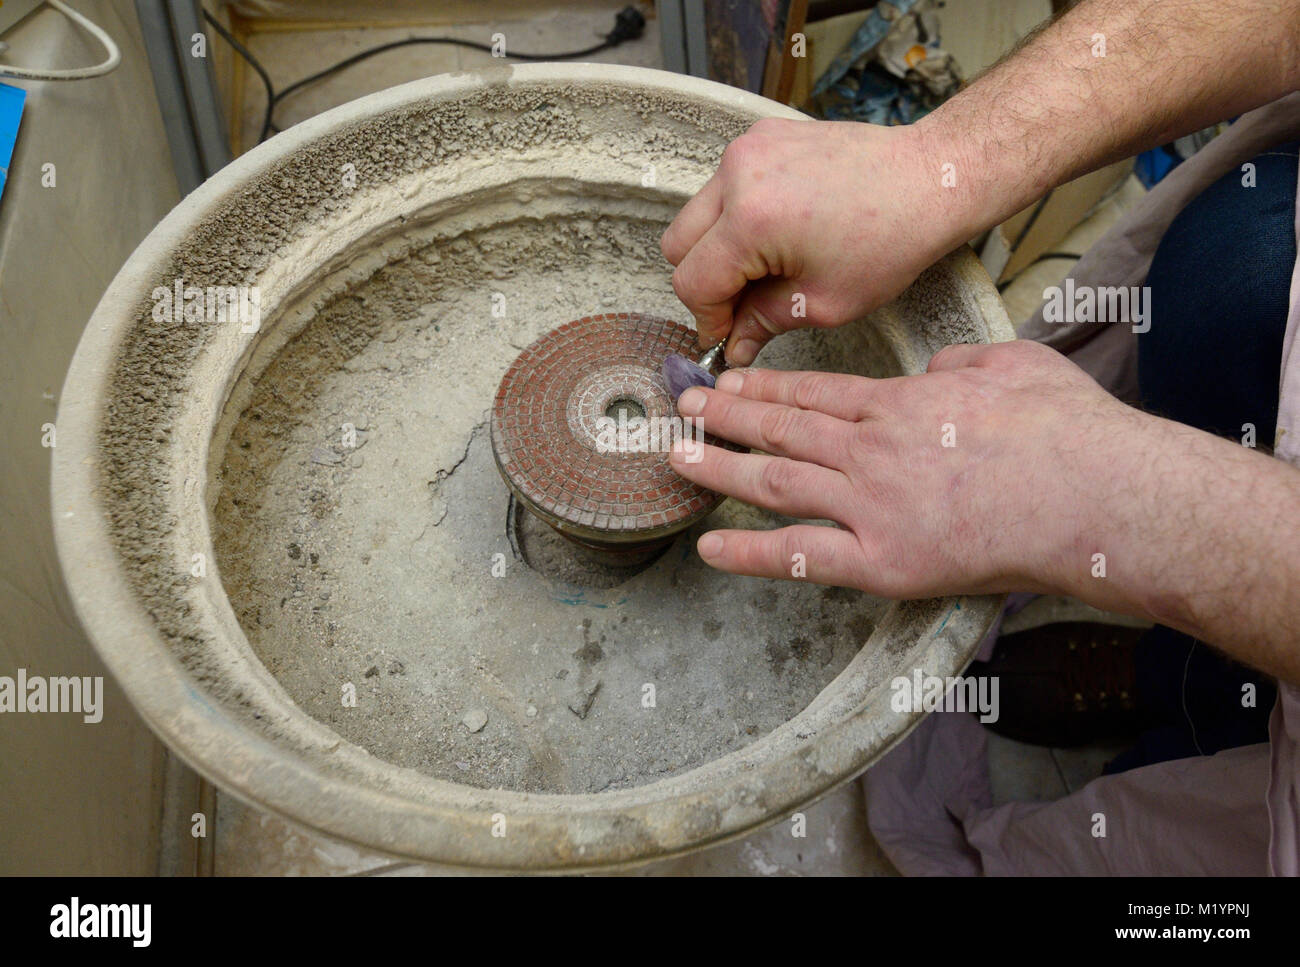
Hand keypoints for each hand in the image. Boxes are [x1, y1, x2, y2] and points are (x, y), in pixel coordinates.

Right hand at [660, 118, 974, 365]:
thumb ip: (763, 324)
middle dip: (707, 282)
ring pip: (696, 214)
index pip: (691, 283)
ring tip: (768, 264)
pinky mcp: (761, 137)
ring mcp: (747, 149)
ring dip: (719, 246)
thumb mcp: (823, 302)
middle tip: (746, 303)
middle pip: (679, 246)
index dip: (709, 319)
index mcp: (751, 220)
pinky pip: (725, 186)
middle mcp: (739, 175)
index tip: (730, 334)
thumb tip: (733, 346)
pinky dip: (739, 214)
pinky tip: (781, 229)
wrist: (929, 178)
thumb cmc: (892, 237)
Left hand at [668, 340, 1148, 599]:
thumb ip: (963, 360)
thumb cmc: (1070, 431)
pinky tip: (709, 549)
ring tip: (676, 458)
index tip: (727, 383)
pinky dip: (750, 554)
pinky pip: (801, 556)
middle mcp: (873, 448)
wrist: (1097, 493)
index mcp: (903, 402)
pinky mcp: (883, 561)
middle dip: (727, 417)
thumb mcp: (1015, 363)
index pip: (814, 393)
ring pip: (776, 482)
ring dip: (721, 469)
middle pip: (783, 430)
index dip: (764, 389)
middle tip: (684, 410)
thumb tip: (937, 366)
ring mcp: (872, 504)